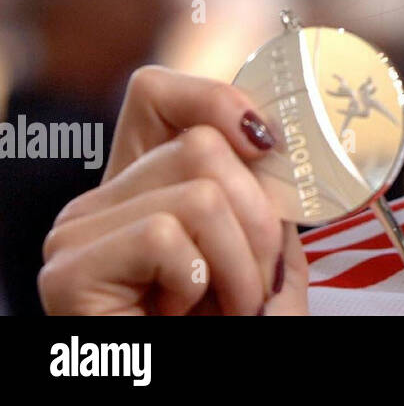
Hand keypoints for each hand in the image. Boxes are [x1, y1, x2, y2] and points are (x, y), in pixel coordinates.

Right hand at [38, 65, 309, 314]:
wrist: (217, 401)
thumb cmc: (239, 331)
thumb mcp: (267, 249)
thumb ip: (265, 188)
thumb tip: (272, 132)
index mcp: (143, 186)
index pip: (158, 92)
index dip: (219, 101)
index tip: (269, 147)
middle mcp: (100, 202)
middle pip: (203, 144)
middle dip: (259, 218)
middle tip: (252, 281)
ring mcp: (77, 234)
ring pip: (198, 188)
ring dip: (242, 259)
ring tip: (229, 305)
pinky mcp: (69, 272)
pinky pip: (167, 232)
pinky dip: (205, 278)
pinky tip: (187, 315)